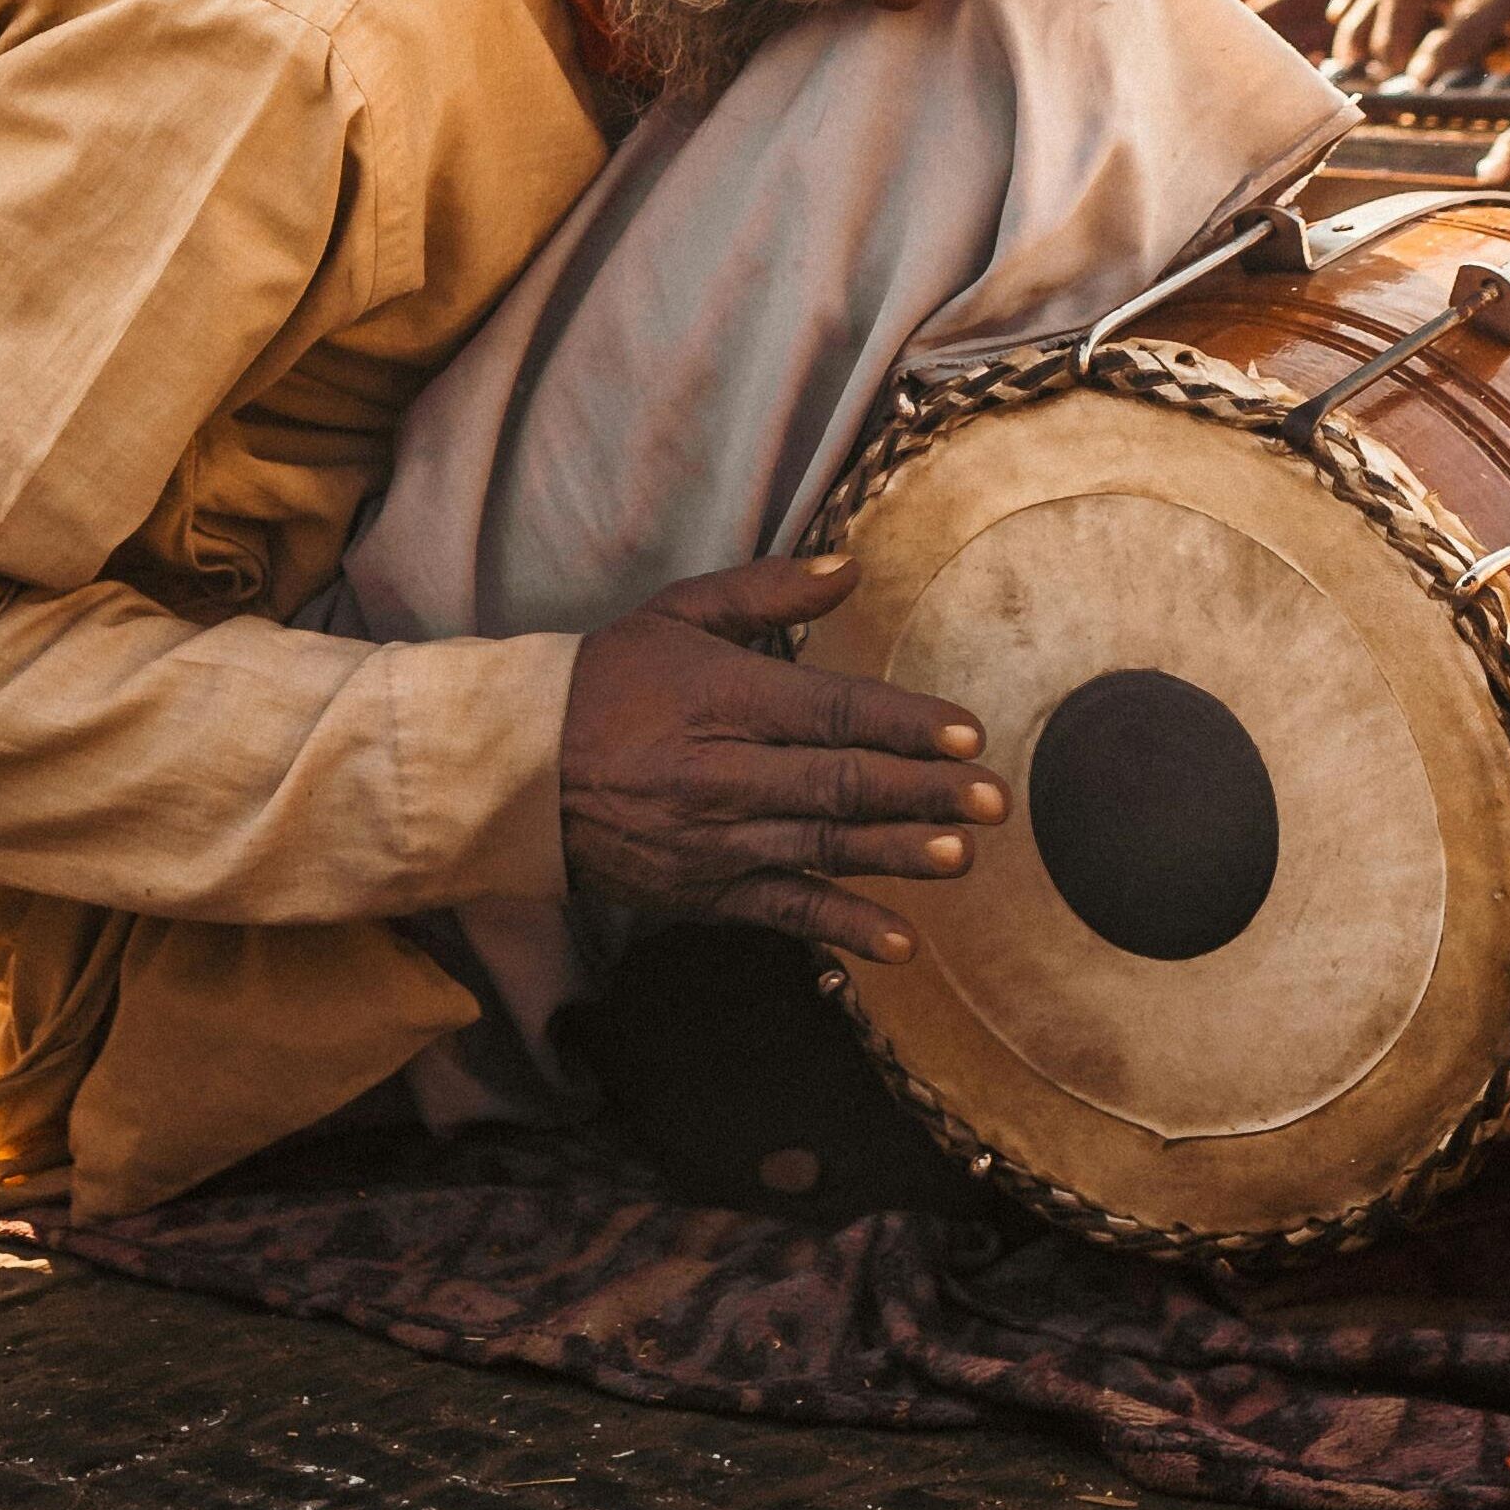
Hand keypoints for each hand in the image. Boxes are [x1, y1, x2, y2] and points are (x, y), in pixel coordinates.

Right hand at [558, 556, 1009, 963]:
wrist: (514, 771)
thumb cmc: (606, 681)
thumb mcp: (678, 614)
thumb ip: (767, 591)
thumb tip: (850, 567)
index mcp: (721, 698)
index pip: (832, 711)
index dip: (905, 724)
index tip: (970, 734)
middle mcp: (721, 774)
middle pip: (840, 783)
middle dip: (924, 793)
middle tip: (995, 801)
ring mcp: (712, 841)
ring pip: (822, 848)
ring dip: (897, 855)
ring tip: (963, 857)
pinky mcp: (702, 893)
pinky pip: (783, 913)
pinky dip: (842, 929)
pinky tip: (900, 943)